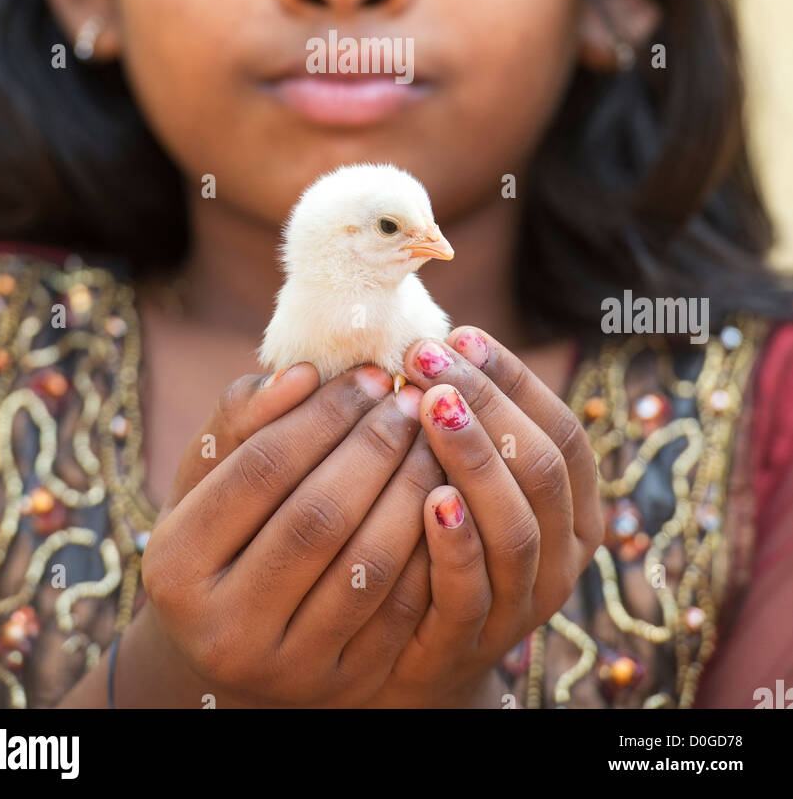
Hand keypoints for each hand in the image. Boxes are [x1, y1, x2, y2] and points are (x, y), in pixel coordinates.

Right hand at [131, 364, 446, 707]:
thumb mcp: (208, 477)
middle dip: (375, 445)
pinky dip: (430, 546)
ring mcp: (286, 669)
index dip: (325, 413)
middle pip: (318, 516)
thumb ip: (243, 417)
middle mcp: (223, 628)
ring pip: (367, 564)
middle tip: (411, 400)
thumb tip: (305, 372)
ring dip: (412, 489)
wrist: (231, 645)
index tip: (372, 373)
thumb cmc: (222, 533)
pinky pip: (403, 610)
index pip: (262, 467)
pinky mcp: (344, 688)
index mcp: (175, 564)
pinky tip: (443, 497)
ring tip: (431, 440)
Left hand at [361, 325, 603, 707]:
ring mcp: (522, 602)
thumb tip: (438, 334)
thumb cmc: (439, 537)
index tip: (460, 334)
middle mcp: (563, 554)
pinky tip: (428, 494)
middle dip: (485, 402)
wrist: (408, 651)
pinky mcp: (470, 639)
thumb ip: (472, 424)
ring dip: (471, 457)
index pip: (562, 429)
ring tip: (428, 406)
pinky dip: (455, 540)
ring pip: (515, 524)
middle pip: (541, 467)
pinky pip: (472, 588)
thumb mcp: (472, 479)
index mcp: (576, 508)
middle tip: (426, 356)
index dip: (515, 379)